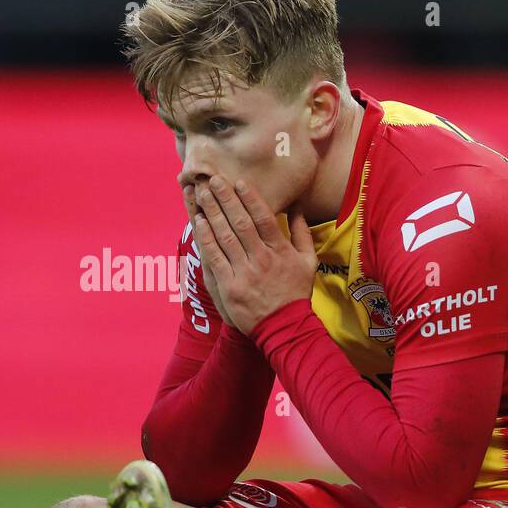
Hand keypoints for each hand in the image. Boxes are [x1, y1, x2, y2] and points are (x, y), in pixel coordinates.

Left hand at [190, 176, 316, 335]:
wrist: (284, 327)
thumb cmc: (295, 293)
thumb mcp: (308, 262)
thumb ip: (302, 233)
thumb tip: (297, 207)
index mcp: (280, 250)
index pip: (263, 218)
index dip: (249, 198)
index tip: (238, 181)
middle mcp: (262, 258)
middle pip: (240, 222)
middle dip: (225, 199)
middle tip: (213, 180)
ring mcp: (245, 272)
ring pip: (225, 236)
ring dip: (212, 213)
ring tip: (201, 194)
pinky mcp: (230, 286)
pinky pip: (215, 257)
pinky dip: (206, 238)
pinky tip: (199, 222)